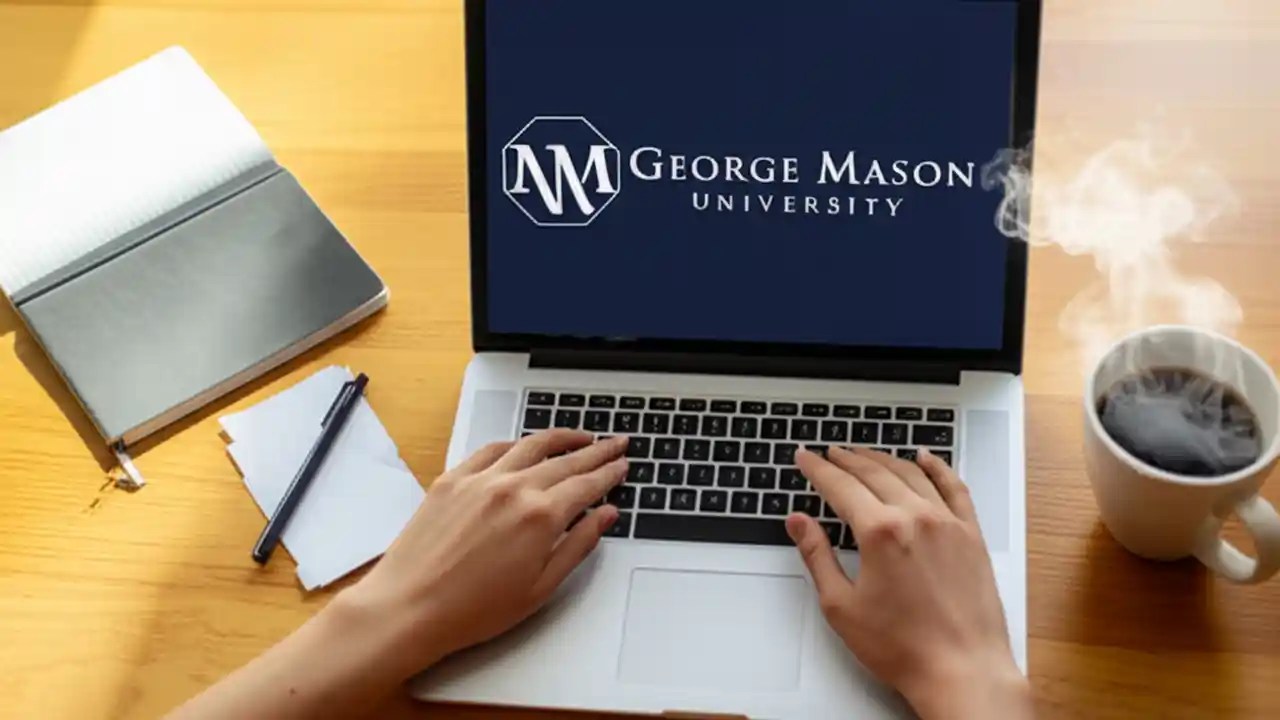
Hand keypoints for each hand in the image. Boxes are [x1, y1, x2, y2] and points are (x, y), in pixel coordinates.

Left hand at [165, 430, 627, 719]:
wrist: (409, 607)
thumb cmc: (473, 610)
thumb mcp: (541, 587)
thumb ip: (578, 545)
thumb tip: (606, 516)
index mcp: (541, 517)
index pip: (588, 485)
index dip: (610, 473)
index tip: (624, 464)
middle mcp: (513, 488)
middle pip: (566, 460)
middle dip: (596, 451)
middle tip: (616, 442)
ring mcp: (481, 479)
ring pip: (531, 446)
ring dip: (561, 437)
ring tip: (580, 436)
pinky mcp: (453, 479)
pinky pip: (492, 449)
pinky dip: (515, 443)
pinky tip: (525, 445)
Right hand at [788, 447, 1030, 719]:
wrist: (962, 670)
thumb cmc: (904, 647)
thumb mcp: (841, 606)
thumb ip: (817, 556)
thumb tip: (798, 523)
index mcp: (880, 532)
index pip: (840, 486)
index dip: (817, 469)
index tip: (805, 458)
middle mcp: (916, 518)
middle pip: (874, 473)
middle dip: (847, 460)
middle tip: (830, 453)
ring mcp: (948, 523)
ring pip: (911, 474)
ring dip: (883, 459)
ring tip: (865, 454)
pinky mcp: (971, 535)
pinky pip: (955, 487)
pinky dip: (937, 467)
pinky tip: (926, 458)